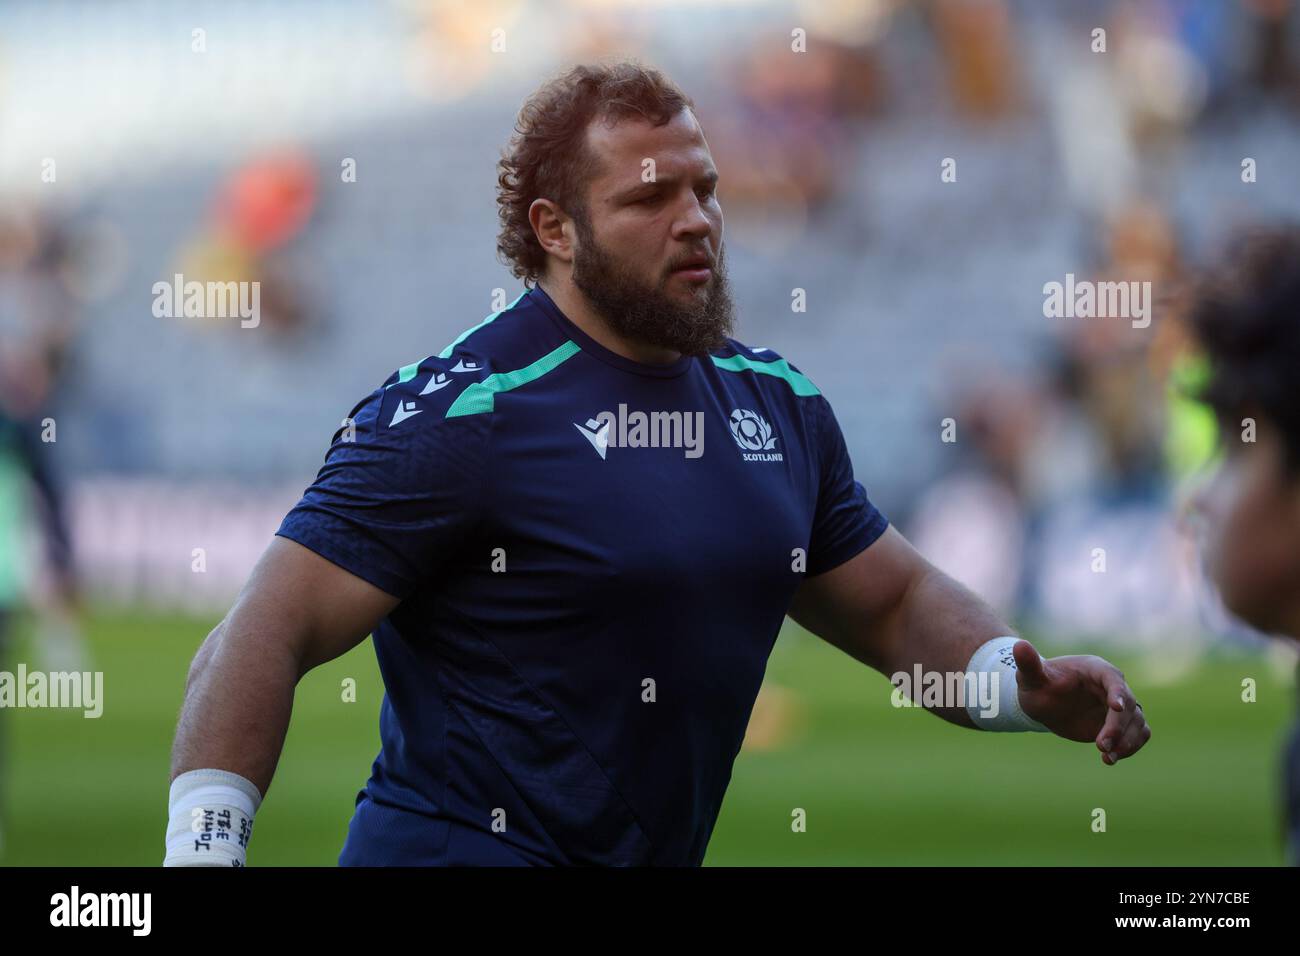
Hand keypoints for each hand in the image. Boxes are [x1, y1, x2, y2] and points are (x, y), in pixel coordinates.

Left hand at [1011, 640, 1150, 765]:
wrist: (1042, 702)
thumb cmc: (1037, 684)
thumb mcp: (1030, 676)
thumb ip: (1028, 663)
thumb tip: (1019, 645)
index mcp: (1095, 669)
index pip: (1113, 678)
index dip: (1117, 692)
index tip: (1114, 708)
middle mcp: (1111, 687)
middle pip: (1129, 705)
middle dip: (1117, 726)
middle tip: (1100, 745)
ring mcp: (1117, 707)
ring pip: (1138, 722)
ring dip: (1128, 741)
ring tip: (1108, 757)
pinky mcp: (1119, 724)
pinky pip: (1138, 734)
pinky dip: (1130, 747)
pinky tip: (1109, 759)